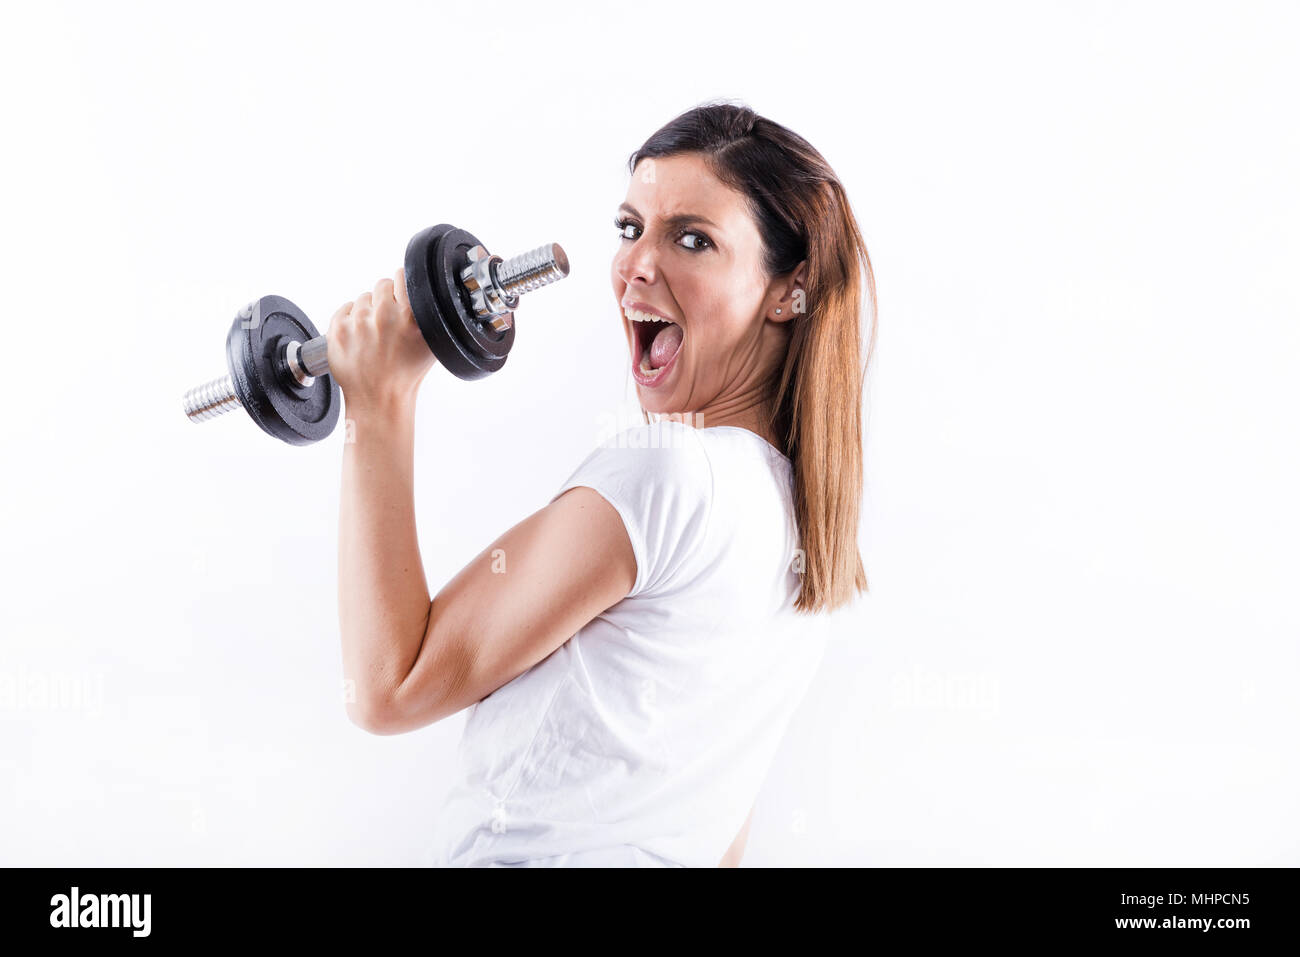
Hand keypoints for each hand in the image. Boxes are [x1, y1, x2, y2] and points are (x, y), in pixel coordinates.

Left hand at [325, 267, 437, 409]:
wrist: (379, 398)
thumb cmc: (405, 374)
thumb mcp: (430, 344)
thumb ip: (426, 315)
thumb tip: (419, 290)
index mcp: (410, 317)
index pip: (402, 276)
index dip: (401, 287)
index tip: (400, 297)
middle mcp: (384, 316)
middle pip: (382, 285)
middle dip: (385, 299)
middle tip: (387, 322)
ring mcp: (359, 323)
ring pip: (363, 299)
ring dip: (367, 312)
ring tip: (373, 335)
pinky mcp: (338, 329)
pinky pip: (345, 309)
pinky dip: (350, 320)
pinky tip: (359, 338)